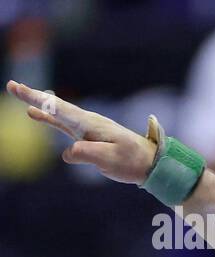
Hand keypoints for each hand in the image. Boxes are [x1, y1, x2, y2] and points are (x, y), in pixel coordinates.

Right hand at [5, 80, 156, 183]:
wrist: (150, 163)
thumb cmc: (132, 161)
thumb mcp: (109, 159)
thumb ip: (86, 154)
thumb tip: (66, 153)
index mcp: (90, 124)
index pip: (59, 109)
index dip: (37, 99)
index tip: (19, 89)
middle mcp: (87, 122)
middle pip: (55, 107)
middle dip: (33, 96)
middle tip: (11, 85)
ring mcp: (87, 129)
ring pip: (58, 114)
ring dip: (39, 105)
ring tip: (20, 97)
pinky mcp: (88, 138)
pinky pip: (64, 125)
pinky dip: (49, 118)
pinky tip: (38, 115)